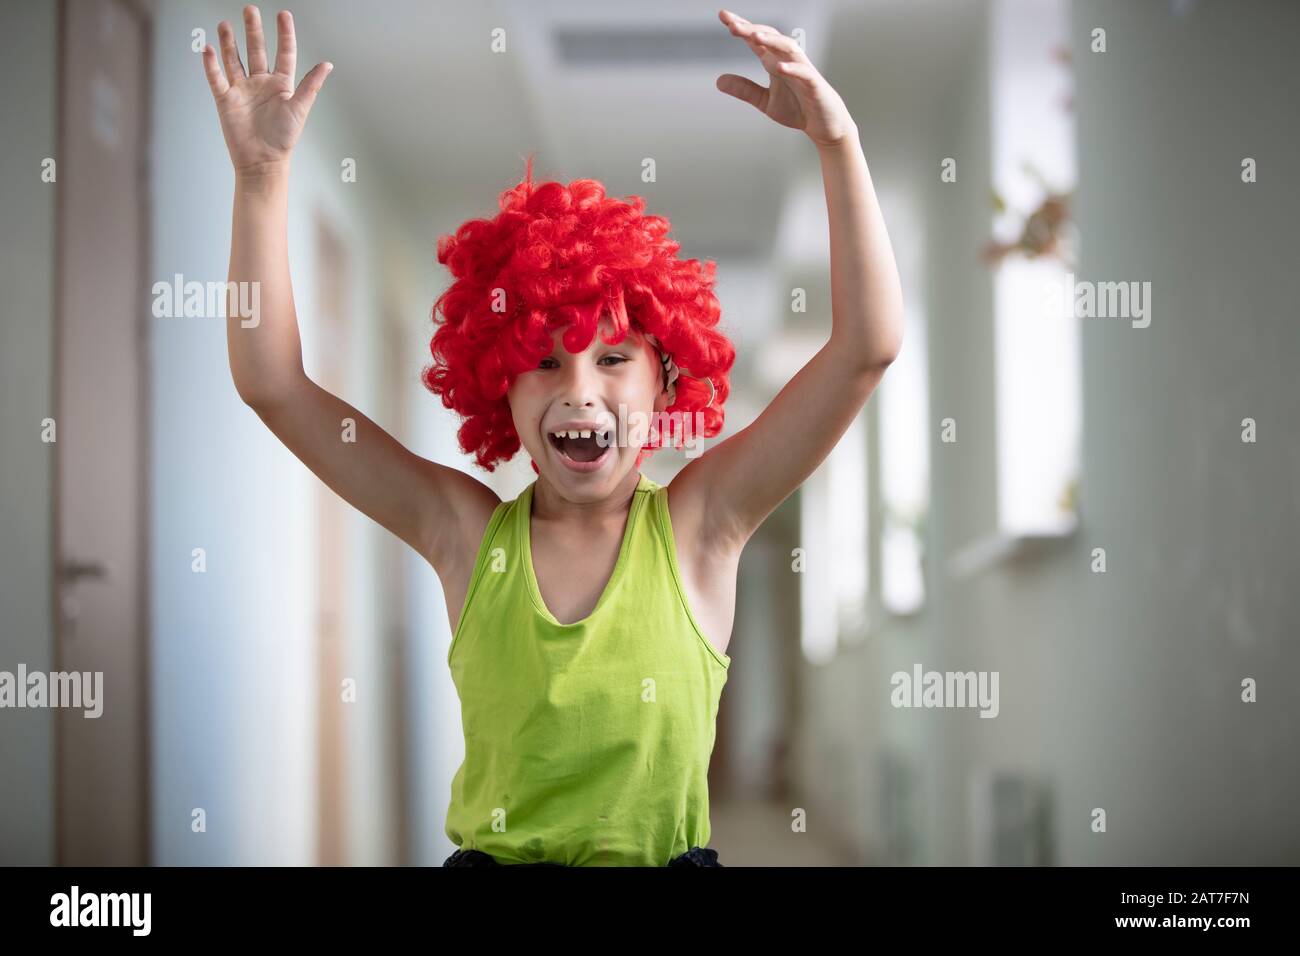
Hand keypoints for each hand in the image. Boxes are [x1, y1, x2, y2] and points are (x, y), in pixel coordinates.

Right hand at [201, 6, 331, 176]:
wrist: (262, 162)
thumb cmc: (283, 139)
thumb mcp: (300, 108)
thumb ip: (311, 84)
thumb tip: (328, 64)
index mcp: (281, 85)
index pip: (284, 53)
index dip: (284, 34)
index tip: (283, 14)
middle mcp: (261, 84)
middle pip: (256, 50)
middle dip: (253, 30)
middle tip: (250, 10)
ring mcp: (242, 90)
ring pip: (234, 60)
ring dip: (229, 42)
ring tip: (224, 24)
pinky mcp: (226, 100)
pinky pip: (216, 78)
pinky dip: (211, 64)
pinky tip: (208, 48)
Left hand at [715, 9, 855, 148]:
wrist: (823, 125)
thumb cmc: (798, 108)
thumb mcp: (765, 101)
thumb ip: (745, 89)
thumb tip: (719, 81)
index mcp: (774, 61)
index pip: (757, 40)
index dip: (742, 28)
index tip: (724, 17)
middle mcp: (788, 60)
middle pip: (770, 38)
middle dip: (752, 29)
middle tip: (733, 25)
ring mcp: (802, 70)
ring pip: (788, 48)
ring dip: (772, 41)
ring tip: (755, 37)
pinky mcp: (814, 85)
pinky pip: (804, 73)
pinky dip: (792, 68)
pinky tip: (779, 67)